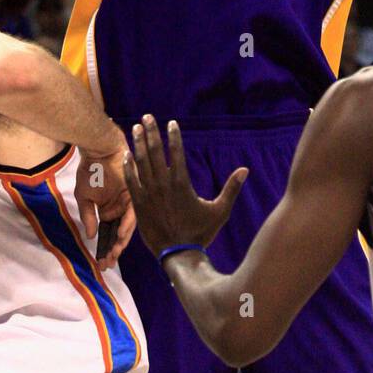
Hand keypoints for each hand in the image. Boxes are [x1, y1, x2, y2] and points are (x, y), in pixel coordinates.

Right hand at [75, 144, 134, 271]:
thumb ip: (88, 216)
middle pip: (119, 234)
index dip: (105, 249)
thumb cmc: (90, 171)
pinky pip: (134, 212)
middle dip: (114, 250)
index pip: (108, 234)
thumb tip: (91, 236)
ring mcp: (128, 202)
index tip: (101, 263)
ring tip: (115, 253)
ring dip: (121, 240)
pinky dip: (128, 224)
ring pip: (128, 226)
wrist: (99, 150)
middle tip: (108, 263)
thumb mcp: (84, 197)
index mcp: (109, 211)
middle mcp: (120, 209)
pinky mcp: (135, 193)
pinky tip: (121, 234)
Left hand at [124, 115, 247, 255]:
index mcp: (181, 183)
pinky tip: (127, 155)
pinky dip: (129, 167)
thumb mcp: (220, 211)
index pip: (176, 151)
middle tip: (147, 116)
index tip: (171, 123)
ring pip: (141, 162)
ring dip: (138, 143)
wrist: (179, 255)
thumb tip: (245, 170)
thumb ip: (231, 188)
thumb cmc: (200, 233)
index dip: (173, 135)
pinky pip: (132, 181)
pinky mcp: (139, 205)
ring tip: (136, 128)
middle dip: (151, 132)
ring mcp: (149, 194)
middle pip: (155, 151)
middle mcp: (163, 184)